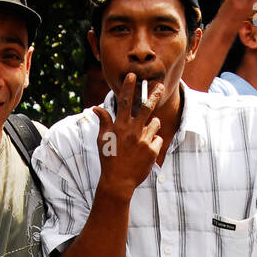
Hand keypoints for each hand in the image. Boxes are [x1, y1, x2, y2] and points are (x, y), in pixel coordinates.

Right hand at [93, 74, 163, 194]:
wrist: (118, 181)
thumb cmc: (109, 159)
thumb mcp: (102, 140)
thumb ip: (104, 122)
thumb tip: (96, 108)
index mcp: (120, 126)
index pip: (124, 102)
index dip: (129, 87)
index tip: (133, 75)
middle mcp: (132, 131)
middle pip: (146, 107)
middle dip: (154, 94)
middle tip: (160, 86)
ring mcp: (144, 140)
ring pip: (155, 124)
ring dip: (152, 126)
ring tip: (143, 137)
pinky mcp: (152, 151)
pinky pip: (157, 140)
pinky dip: (153, 143)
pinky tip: (145, 152)